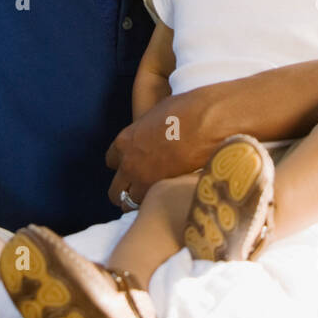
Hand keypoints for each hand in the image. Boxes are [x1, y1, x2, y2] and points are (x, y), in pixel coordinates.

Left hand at [106, 90, 213, 207]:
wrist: (206, 124)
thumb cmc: (186, 111)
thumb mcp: (156, 115)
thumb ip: (147, 132)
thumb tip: (153, 134)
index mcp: (125, 142)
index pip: (111, 162)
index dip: (123, 165)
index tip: (134, 167)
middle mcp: (129, 164)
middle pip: (115, 190)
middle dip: (126, 191)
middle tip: (140, 190)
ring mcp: (144, 181)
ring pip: (129, 204)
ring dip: (139, 202)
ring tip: (155, 198)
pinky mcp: (163, 192)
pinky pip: (150, 206)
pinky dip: (156, 205)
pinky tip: (168, 199)